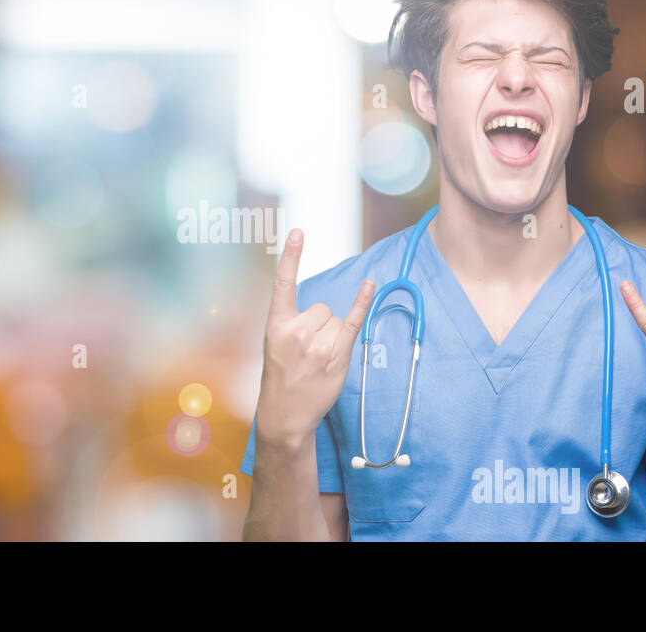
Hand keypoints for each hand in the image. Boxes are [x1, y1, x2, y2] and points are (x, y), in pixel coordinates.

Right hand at [256, 228, 374, 446]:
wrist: (285, 414)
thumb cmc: (281, 376)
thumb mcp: (275, 345)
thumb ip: (293, 322)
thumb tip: (324, 310)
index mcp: (275, 325)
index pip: (283, 283)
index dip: (291, 255)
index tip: (298, 231)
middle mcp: (296, 331)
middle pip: (321, 307)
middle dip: (318, 325)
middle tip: (306, 352)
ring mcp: (318, 344)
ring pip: (335, 319)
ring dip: (331, 336)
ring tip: (316, 360)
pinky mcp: (337, 355)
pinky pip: (352, 322)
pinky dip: (362, 302)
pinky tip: (370, 285)